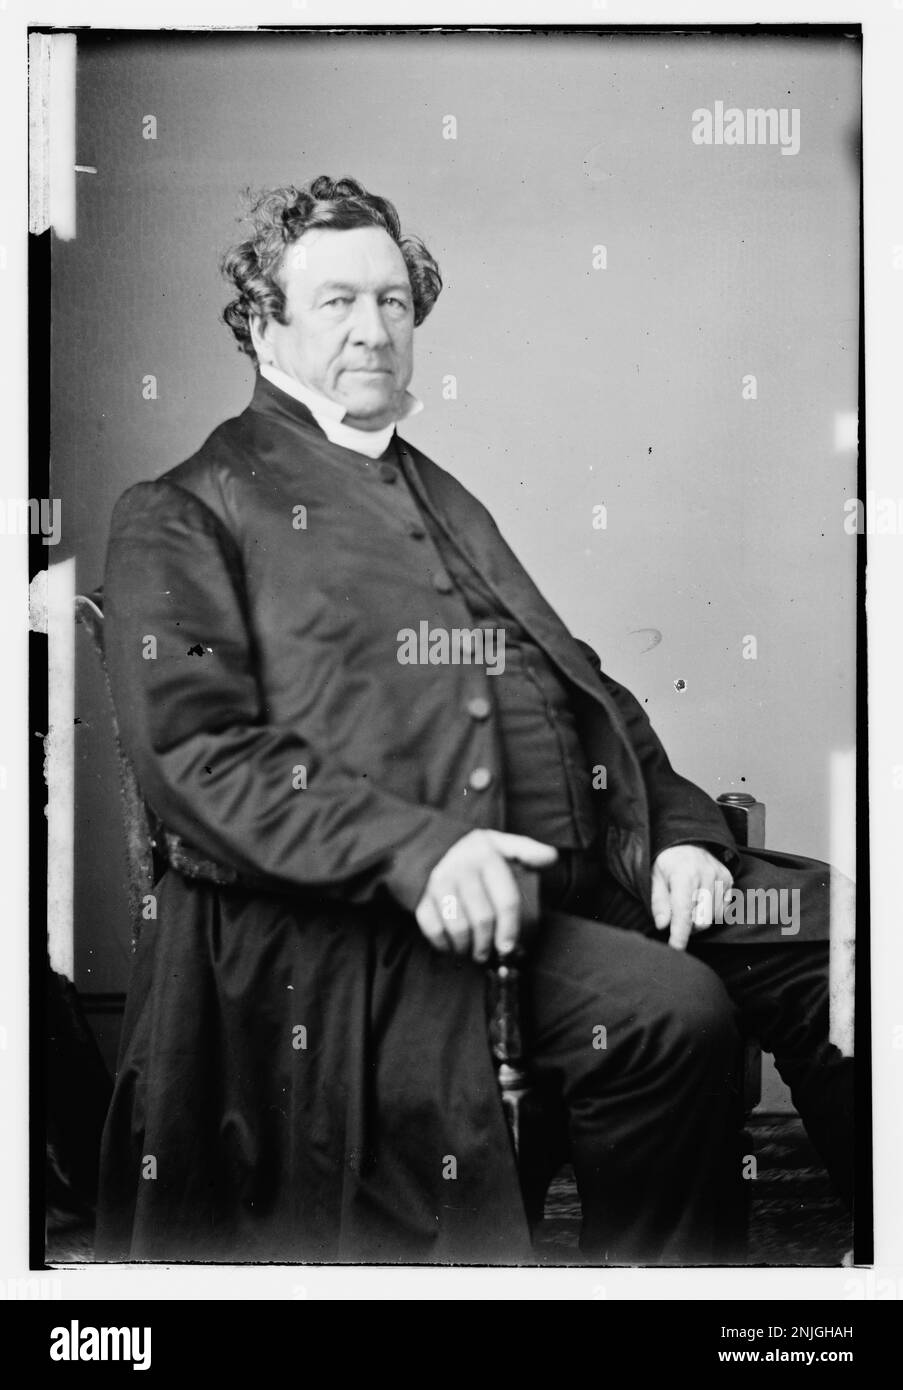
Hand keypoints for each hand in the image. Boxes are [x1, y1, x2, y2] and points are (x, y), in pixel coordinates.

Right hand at [414, 830, 557, 962]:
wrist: (432, 844)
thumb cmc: (476, 853)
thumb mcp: (502, 844)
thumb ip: (528, 851)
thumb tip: (551, 857)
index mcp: (487, 856)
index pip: (506, 901)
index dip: (510, 929)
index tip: (508, 947)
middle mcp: (462, 868)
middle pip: (483, 919)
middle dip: (488, 943)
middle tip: (489, 953)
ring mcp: (439, 883)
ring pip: (458, 927)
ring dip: (467, 947)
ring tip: (473, 951)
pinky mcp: (421, 896)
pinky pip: (432, 928)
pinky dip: (442, 943)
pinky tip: (451, 945)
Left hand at [651, 844, 733, 950]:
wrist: (686, 839)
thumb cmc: (667, 861)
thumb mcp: (654, 877)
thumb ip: (659, 902)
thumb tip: (663, 925)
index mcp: (683, 875)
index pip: (683, 912)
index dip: (680, 934)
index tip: (676, 948)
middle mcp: (705, 875)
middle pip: (702, 920)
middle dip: (690, 927)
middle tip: (679, 918)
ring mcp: (720, 876)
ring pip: (715, 916)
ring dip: (701, 918)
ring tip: (690, 904)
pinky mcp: (729, 878)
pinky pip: (725, 908)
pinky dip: (713, 910)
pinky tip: (703, 899)